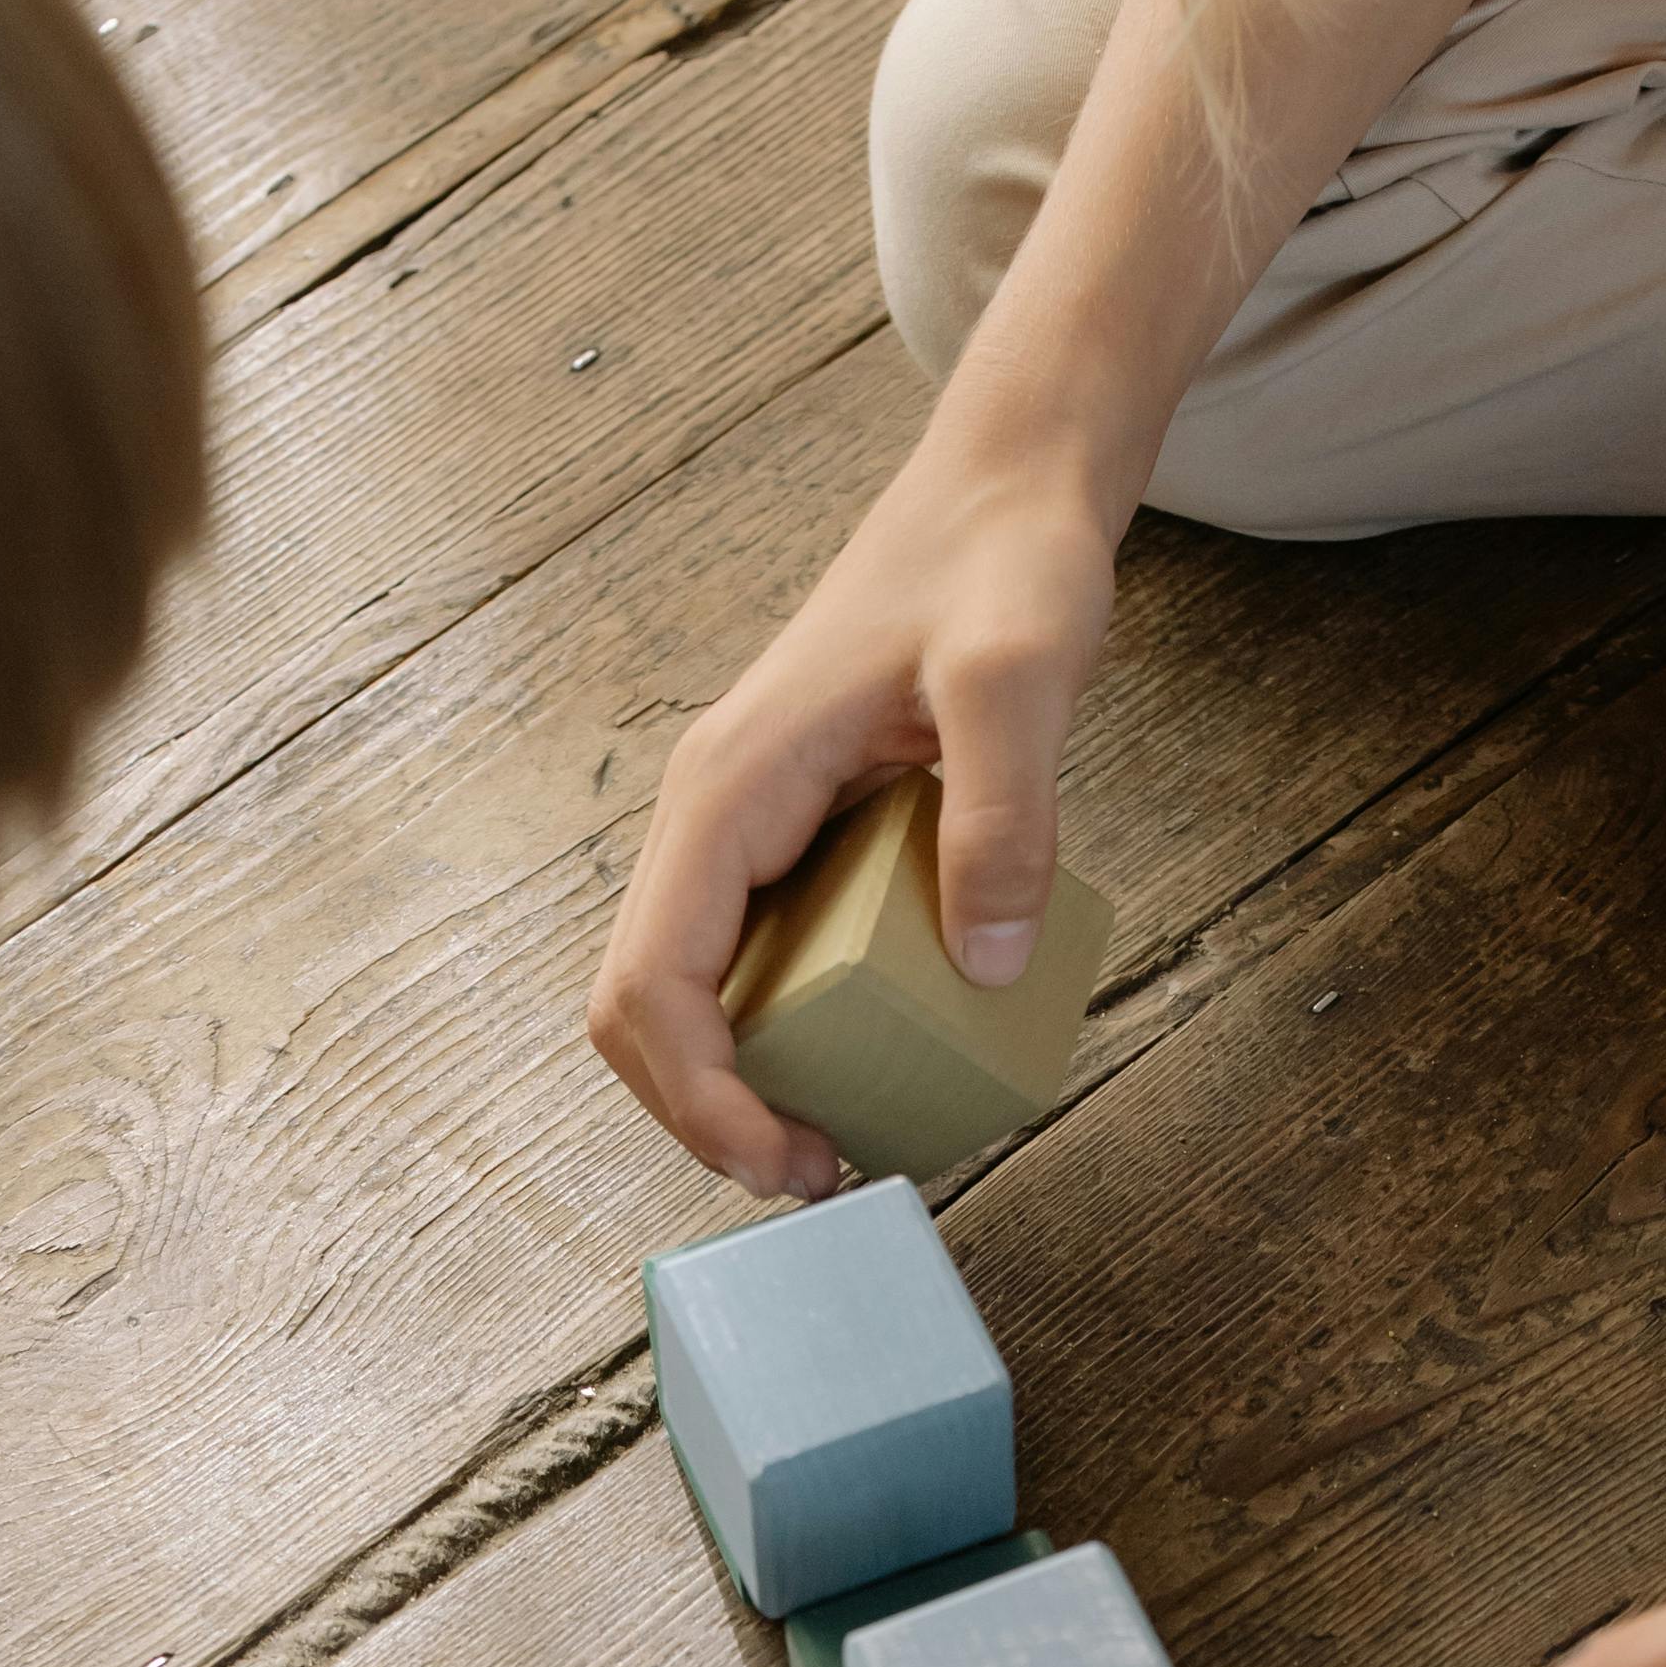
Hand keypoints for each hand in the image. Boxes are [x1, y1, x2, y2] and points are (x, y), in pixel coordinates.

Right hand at [588, 434, 1119, 1191]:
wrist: (1003, 492)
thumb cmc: (1003, 562)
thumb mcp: (1021, 674)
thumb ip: (1005, 812)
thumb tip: (990, 965)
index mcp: (730, 787)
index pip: (652, 981)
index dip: (698, 1095)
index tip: (783, 1162)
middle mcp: (714, 812)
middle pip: (645, 1006)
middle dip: (706, 1111)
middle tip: (820, 1175)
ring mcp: (748, 825)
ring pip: (689, 992)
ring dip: (737, 1083)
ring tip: (838, 1142)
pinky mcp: (795, 833)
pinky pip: (752, 960)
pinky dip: (784, 1034)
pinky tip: (866, 1062)